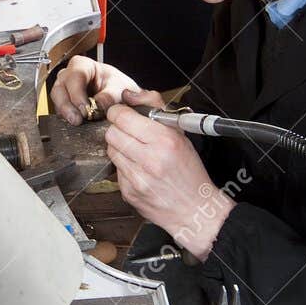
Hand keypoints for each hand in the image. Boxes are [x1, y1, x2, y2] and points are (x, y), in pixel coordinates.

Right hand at [50, 55, 163, 124]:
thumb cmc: (119, 88)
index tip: (86, 108)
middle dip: (67, 105)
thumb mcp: (120, 90)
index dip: (77, 92)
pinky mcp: (65, 104)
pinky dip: (66, 117)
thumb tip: (97, 105)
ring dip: (65, 112)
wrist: (123, 100)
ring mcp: (65, 89)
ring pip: (57, 99)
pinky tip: (76, 125)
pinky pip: (59, 110)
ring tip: (77, 122)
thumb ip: (109, 97)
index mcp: (83, 65)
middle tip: (77, 119)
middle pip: (60, 87)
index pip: (74, 75)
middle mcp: (70, 75)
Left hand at [105, 96, 234, 258]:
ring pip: (111, 151)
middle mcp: (149, 159)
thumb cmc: (189, 171)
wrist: (194, 209)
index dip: (120, 113)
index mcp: (164, 140)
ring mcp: (136, 178)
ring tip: (137, 153)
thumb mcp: (180, 133)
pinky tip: (140, 171)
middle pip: (112, 133)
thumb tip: (129, 95)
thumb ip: (155, 108)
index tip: (124, 114)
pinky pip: (116, 171)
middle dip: (118, 130)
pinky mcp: (128, 193)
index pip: (122, 117)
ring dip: (120, 148)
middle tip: (131, 134)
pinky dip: (124, 167)